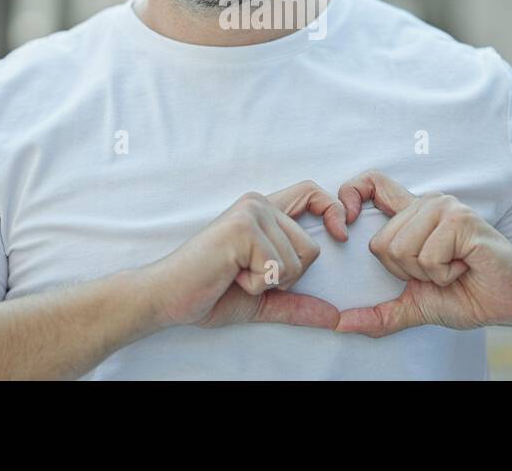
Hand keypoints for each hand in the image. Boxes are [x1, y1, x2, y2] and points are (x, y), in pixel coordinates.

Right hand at [146, 181, 354, 329]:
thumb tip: (336, 318)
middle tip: (249, 276)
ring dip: (269, 282)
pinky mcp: (242, 229)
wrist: (170, 297)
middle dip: (288, 276)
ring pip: (297, 259)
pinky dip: (256, 283)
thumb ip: (298, 304)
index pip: (311, 192)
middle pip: (311, 245)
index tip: (341, 233)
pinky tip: (230, 275)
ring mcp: (250, 213)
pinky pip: (277, 267)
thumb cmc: (210, 293)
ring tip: (236, 274)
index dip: (333, 209)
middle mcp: (258, 204)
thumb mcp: (264, 299)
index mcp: (264, 212)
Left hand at [334, 170, 511, 336]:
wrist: (510, 302)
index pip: (373, 184)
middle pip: (381, 242)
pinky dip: (444, 274)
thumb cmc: (468, 295)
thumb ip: (379, 314)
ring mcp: (444, 208)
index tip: (344, 224)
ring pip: (401, 249)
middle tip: (439, 271)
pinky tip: (464, 266)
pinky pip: (427, 256)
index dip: (351, 193)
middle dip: (406, 272)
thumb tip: (339, 324)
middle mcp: (426, 204)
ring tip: (453, 268)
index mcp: (412, 216)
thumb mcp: (414, 306)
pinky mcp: (460, 219)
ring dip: (427, 274)